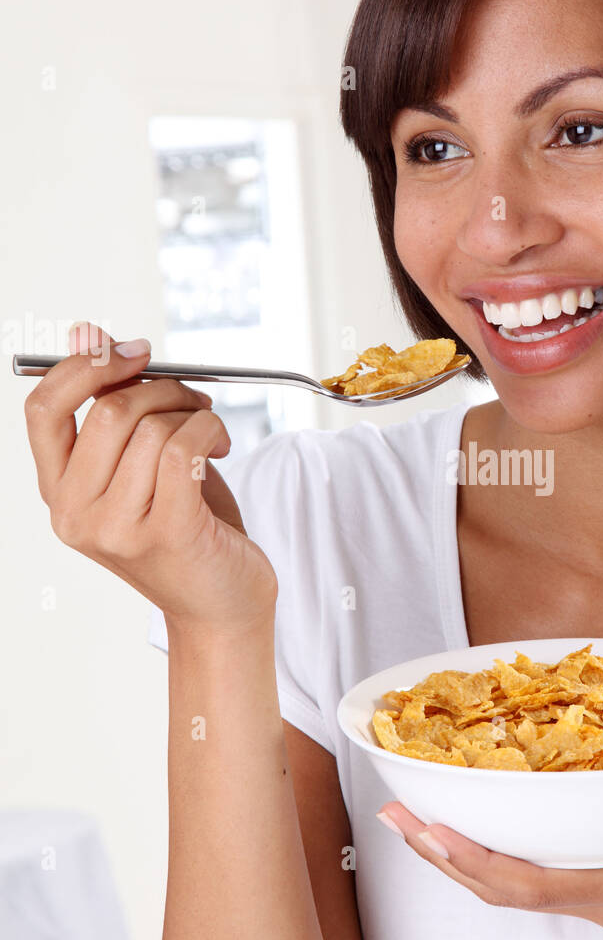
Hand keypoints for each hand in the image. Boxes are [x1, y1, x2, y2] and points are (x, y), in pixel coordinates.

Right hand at [24, 320, 278, 632]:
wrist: (222, 607)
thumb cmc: (187, 531)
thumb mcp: (141, 464)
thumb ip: (113, 405)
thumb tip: (85, 332)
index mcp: (59, 493)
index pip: (43, 409)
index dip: (85, 366)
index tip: (133, 351)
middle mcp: (75, 514)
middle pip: (108, 411)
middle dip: (163, 388)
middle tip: (195, 399)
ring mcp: (117, 528)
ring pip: (151, 428)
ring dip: (193, 413)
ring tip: (212, 432)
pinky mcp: (166, 533)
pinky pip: (183, 449)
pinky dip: (210, 431)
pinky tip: (220, 446)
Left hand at [376, 792, 602, 939]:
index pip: (533, 885)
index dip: (477, 861)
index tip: (431, 830)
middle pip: (504, 886)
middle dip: (446, 854)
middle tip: (394, 814)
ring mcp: (602, 887)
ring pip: (513, 880)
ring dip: (461, 851)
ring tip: (415, 815)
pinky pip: (535, 868)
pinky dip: (495, 845)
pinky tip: (481, 815)